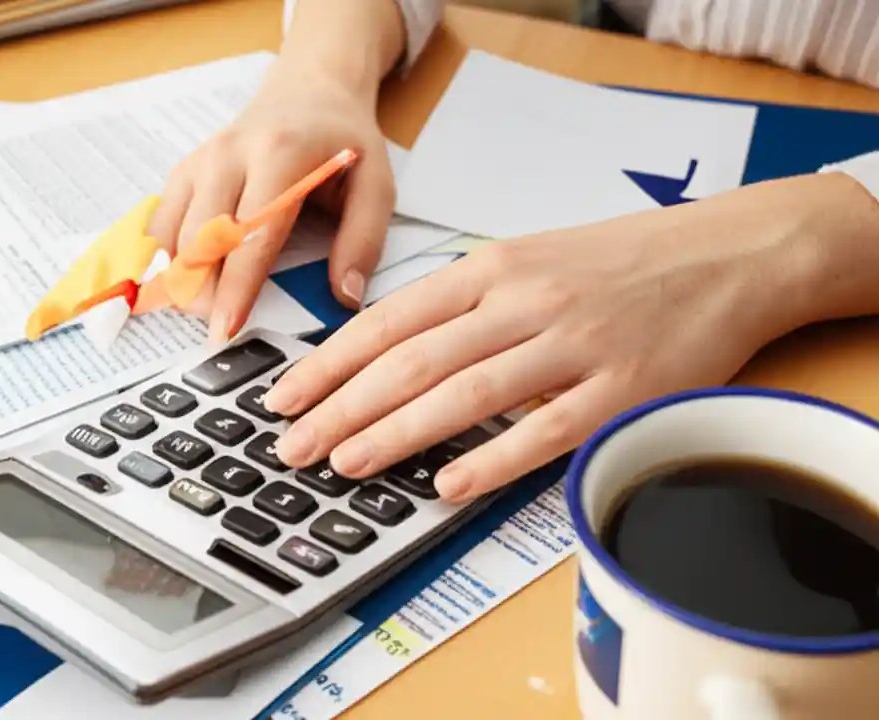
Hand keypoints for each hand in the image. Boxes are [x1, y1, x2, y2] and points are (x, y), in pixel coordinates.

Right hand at [147, 57, 395, 342]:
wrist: (310, 90)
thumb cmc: (343, 141)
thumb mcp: (376, 183)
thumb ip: (363, 240)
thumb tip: (345, 297)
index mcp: (279, 154)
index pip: (250, 234)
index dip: (235, 288)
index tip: (225, 330)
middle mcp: (229, 154)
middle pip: (199, 238)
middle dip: (203, 292)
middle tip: (221, 325)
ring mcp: (200, 160)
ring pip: (172, 235)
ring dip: (182, 279)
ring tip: (208, 304)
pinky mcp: (183, 171)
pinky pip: (161, 225)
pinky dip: (170, 258)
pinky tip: (192, 276)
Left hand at [263, 173, 878, 502]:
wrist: (725, 256)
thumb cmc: (617, 263)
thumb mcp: (527, 258)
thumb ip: (460, 302)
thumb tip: (384, 348)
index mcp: (493, 269)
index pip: (389, 320)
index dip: (328, 363)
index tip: (283, 397)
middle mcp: (524, 303)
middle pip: (412, 361)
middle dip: (340, 407)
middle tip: (292, 446)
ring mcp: (573, 346)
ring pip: (465, 394)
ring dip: (395, 434)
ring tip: (344, 463)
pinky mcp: (621, 391)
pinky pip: (545, 432)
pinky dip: (491, 460)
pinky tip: (448, 487)